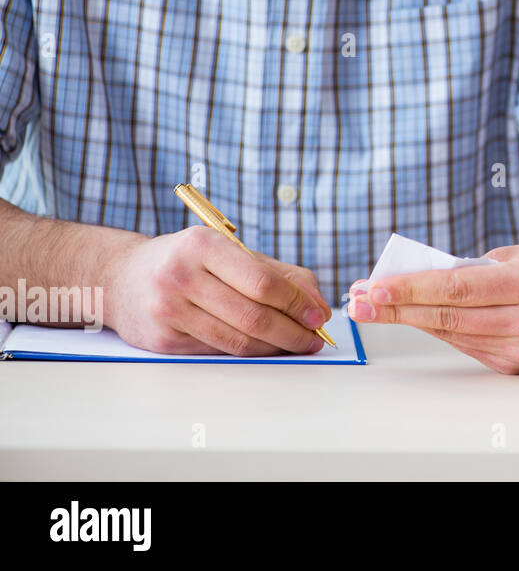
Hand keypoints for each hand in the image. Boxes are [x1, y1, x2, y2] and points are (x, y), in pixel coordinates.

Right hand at [103, 225, 331, 355]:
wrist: (120, 278)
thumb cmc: (187, 261)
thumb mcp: (228, 250)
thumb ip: (277, 273)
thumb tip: (317, 305)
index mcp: (203, 245)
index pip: (262, 281)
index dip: (296, 303)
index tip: (319, 316)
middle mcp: (180, 275)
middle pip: (252, 315)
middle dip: (292, 332)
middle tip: (314, 339)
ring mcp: (168, 310)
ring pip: (236, 340)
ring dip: (275, 348)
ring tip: (297, 346)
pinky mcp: (161, 340)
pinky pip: (217, 351)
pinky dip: (248, 353)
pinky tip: (265, 349)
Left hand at [348, 241, 518, 373]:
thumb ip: (479, 266)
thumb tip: (427, 277)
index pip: (456, 289)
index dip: (410, 291)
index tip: (374, 289)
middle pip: (448, 317)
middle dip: (397, 310)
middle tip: (359, 301)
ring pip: (454, 334)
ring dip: (413, 321)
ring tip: (378, 307)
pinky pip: (472, 345)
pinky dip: (445, 329)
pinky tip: (422, 317)